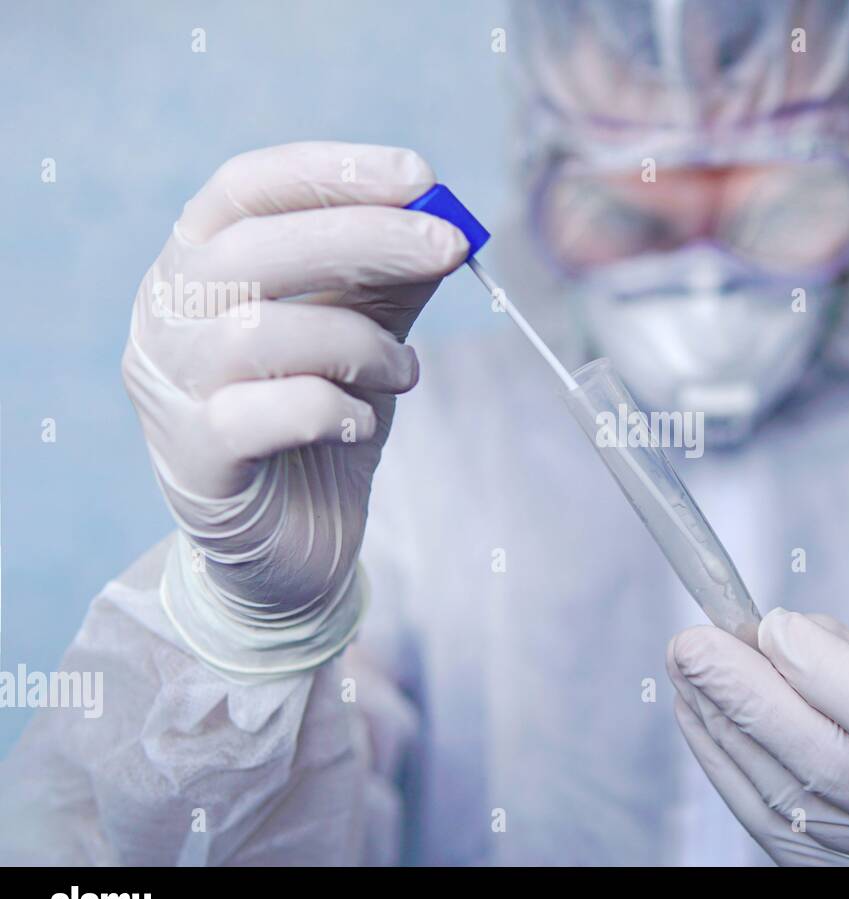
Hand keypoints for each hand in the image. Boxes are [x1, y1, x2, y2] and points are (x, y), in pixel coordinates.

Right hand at [123, 142, 466, 678]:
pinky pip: (267, 414)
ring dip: (359, 344)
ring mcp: (171, 390)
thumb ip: (387, 279)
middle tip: (449, 246)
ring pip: (262, 333)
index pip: (246, 188)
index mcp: (198, 266)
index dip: (331, 171)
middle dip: (365, 237)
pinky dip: (334, 409)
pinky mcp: (197, 461)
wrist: (293, 544)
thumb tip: (446, 221)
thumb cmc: (318, 420)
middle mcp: (166, 317)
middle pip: (254, 249)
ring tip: (404, 373)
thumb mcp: (360, 334)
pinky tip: (360, 424)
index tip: (419, 175)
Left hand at [668, 608, 848, 864]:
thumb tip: (771, 634)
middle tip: (694, 645)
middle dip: (748, 696)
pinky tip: (695, 710)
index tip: (772, 625)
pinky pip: (760, 815)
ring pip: (783, 793)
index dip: (827, 672)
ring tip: (684, 666)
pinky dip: (720, 757)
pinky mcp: (822, 870)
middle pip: (827, 764)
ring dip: (721, 721)